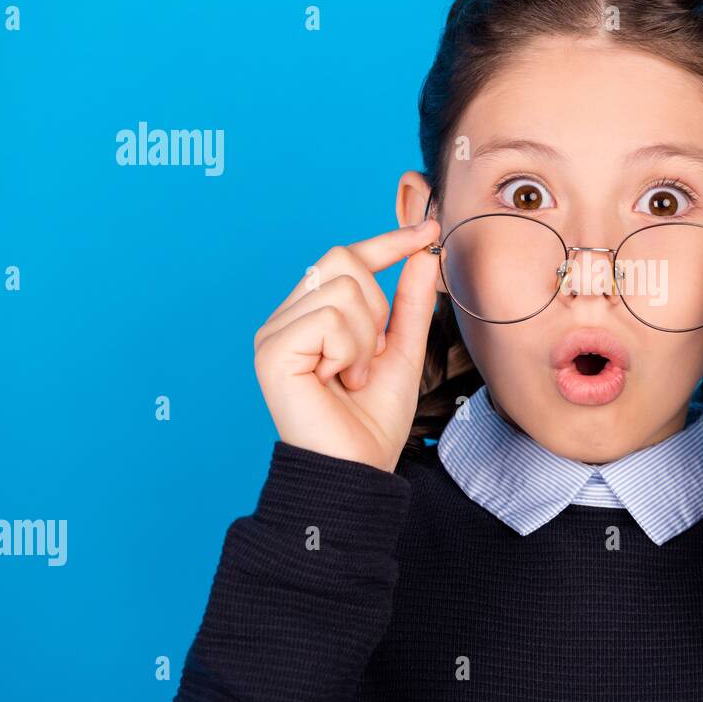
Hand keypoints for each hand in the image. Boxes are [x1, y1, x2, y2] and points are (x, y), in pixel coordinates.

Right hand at [253, 219, 441, 471]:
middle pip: (343, 261)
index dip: (389, 241)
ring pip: (341, 289)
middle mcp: (287, 319)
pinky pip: (329, 319)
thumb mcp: (403, 351)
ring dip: (364, 339)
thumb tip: (424, 252)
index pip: (346, 258)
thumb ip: (411, 302)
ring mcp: (274, 333)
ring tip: (352, 377)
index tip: (430, 231)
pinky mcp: (272, 351)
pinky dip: (349, 351)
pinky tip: (338, 382)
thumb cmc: (373, 421)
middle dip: (376, 307)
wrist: (358, 471)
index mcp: (311, 317)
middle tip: (369, 358)